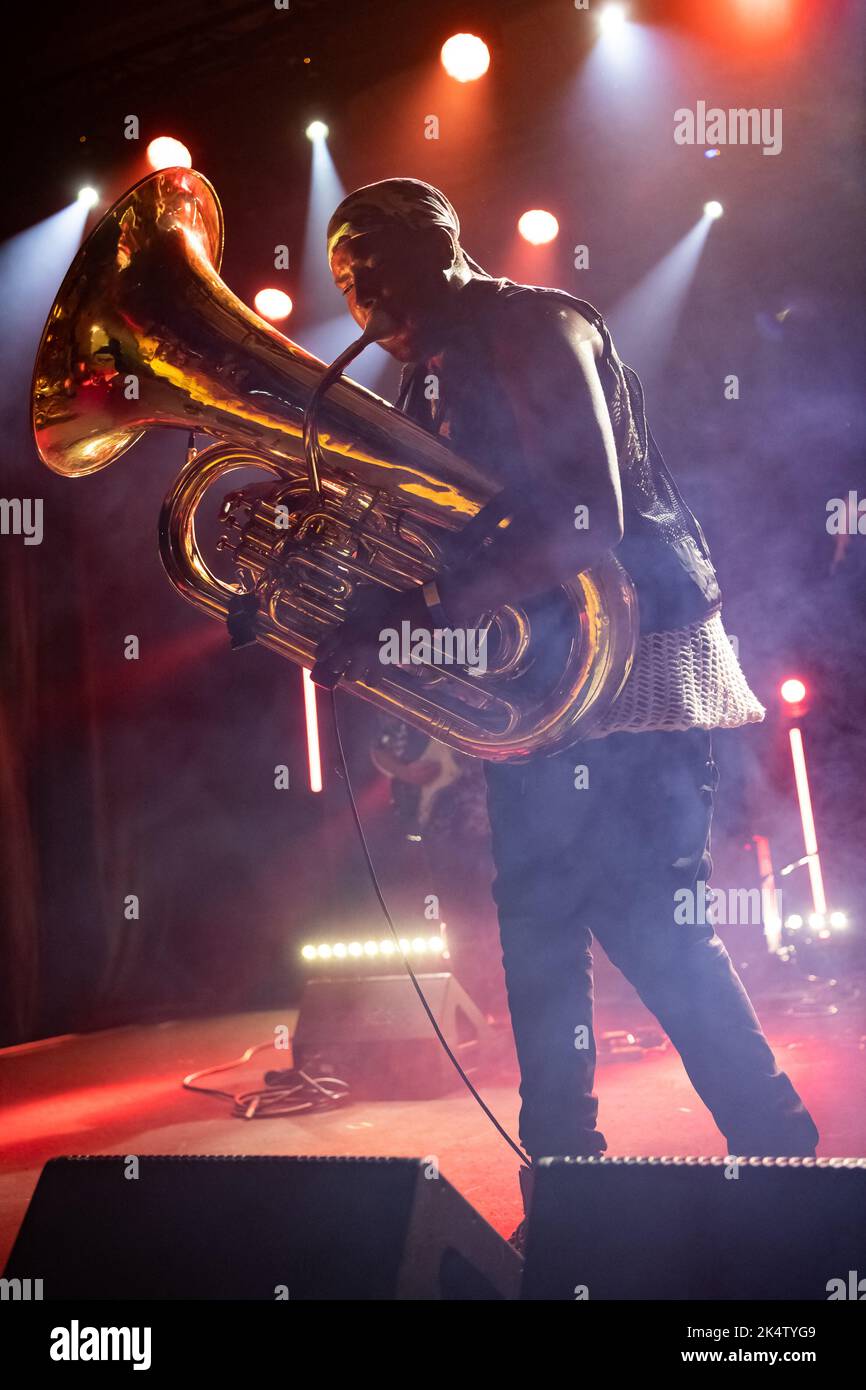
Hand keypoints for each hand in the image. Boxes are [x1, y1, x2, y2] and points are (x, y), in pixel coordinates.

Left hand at [311, 584, 432, 688]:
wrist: (409, 614)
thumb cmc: (389, 602)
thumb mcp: (367, 594)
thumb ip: (358, 597)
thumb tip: (356, 591)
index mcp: (344, 630)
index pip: (324, 648)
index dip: (321, 653)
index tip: (320, 657)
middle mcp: (351, 647)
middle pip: (334, 666)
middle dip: (335, 666)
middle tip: (338, 665)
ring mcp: (366, 658)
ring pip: (351, 676)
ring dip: (353, 674)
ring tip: (356, 671)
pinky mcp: (381, 666)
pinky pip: (372, 681)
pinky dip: (371, 680)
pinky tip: (371, 678)